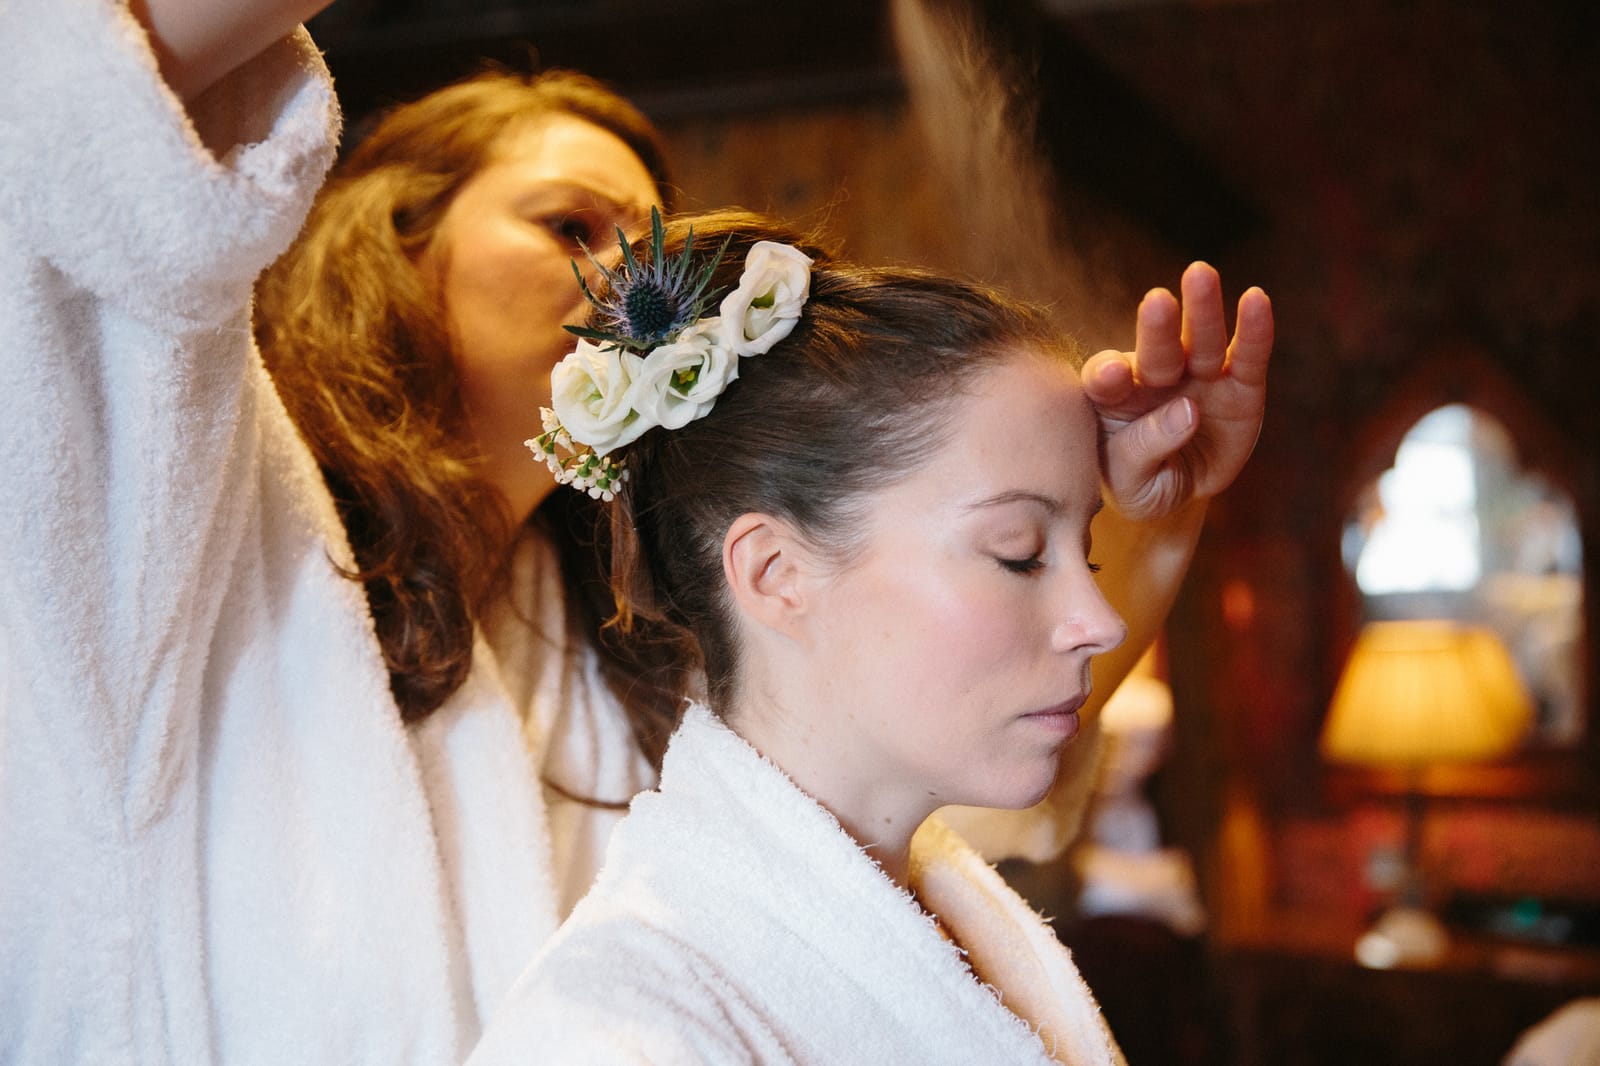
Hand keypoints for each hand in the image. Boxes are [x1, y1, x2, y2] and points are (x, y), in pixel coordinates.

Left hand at [1082, 262, 1273, 520]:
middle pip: (1156, 351)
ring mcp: (1199, 377)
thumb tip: (1187, 411)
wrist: (1178, 489)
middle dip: (1157, 328)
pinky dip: (1254, 330)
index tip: (1110, 374)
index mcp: (1113, 399)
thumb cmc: (1140, 482)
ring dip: (1201, 311)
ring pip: (1200, 342)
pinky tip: (1255, 300)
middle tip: (1156, 302)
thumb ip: (1145, 448)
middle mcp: (1155, 377)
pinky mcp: (1241, 387)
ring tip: (1200, 275)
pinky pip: (1248, 357)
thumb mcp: (1132, 484)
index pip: (1105, 381)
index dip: (1107, 376)